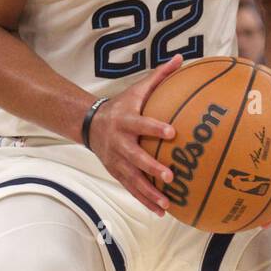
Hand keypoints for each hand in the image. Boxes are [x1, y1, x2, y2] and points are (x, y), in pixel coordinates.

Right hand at [87, 54, 183, 215]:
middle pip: (135, 157)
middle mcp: (120, 142)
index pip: (142, 124)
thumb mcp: (136, 90)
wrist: (89, 123)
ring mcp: (116, 160)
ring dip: (149, 192)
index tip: (172, 132)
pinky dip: (144, 200)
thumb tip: (180, 59)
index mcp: (126, 121)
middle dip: (151, 167)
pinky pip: (131, 189)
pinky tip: (161, 211)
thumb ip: (159, 77)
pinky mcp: (116, 172)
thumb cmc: (122, 105)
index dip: (155, 127)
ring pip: (132, 179)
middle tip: (170, 175)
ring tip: (167, 203)